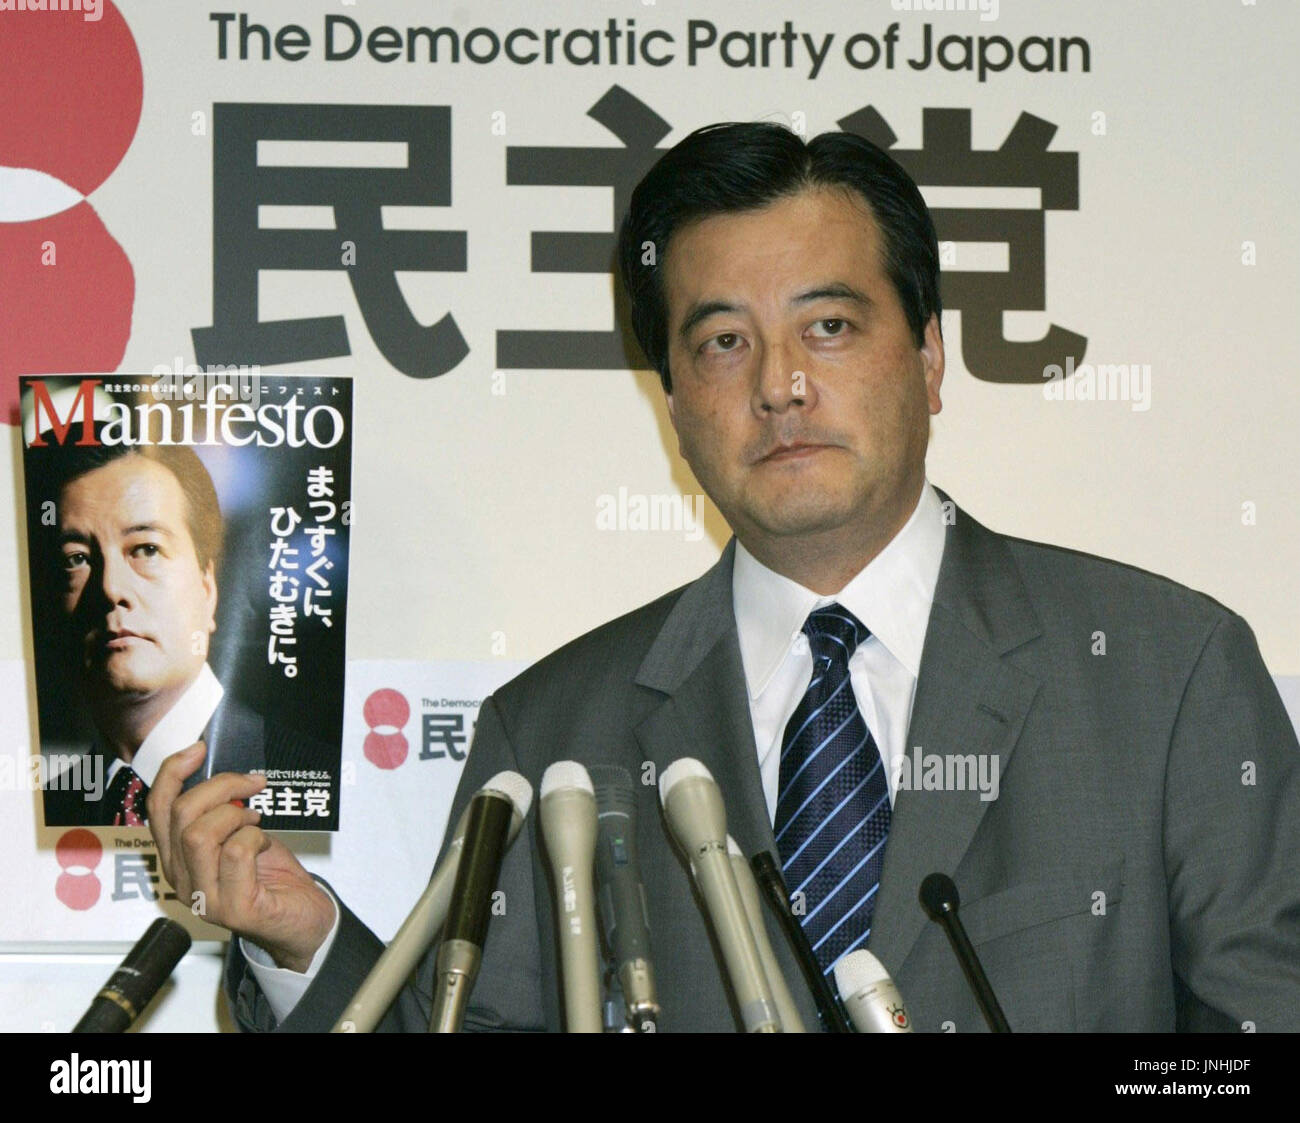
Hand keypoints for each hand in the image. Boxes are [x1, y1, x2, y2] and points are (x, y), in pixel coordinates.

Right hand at [146, 741, 336, 971]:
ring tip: (255, 822)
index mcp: (177, 859)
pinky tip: (265, 844)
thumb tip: (221, 776)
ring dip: (236, 815)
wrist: (303, 920)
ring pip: (199, 834)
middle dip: (221, 787)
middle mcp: (181, 880)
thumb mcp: (238, 835)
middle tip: (252, 785)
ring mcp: (204, 898)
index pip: (157, 809)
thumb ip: (220, 813)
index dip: (172, 773)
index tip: (199, 749)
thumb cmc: (270, 876)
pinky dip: (256, 837)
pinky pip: (236, 852)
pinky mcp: (233, 908)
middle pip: (180, 815)